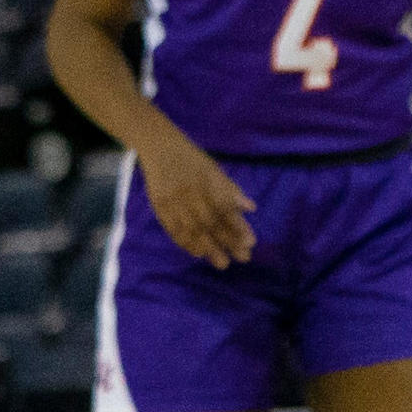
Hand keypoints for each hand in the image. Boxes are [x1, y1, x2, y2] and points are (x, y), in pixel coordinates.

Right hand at [144, 143, 256, 269]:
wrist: (160, 149)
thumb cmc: (192, 161)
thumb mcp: (215, 170)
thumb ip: (231, 190)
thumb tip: (251, 208)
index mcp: (207, 181)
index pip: (225, 208)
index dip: (238, 226)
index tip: (251, 241)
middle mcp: (191, 192)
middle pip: (210, 222)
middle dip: (228, 242)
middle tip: (243, 258)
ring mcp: (173, 201)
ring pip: (192, 230)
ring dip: (209, 248)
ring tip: (223, 263)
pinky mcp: (160, 207)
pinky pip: (173, 230)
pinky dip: (186, 243)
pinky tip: (199, 253)